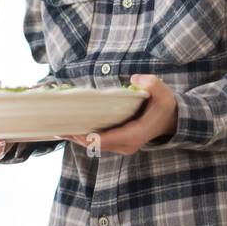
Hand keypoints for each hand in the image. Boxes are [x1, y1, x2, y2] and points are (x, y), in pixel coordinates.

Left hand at [61, 73, 177, 155]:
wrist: (171, 119)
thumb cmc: (165, 106)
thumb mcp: (164, 93)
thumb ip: (152, 84)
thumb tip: (135, 79)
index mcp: (134, 135)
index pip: (105, 140)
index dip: (86, 137)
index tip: (69, 130)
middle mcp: (126, 145)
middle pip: (95, 144)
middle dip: (76, 136)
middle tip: (55, 127)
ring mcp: (121, 146)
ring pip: (94, 144)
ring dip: (77, 137)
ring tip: (56, 127)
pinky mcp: (117, 143)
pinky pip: (97, 141)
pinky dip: (83, 135)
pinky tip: (68, 128)